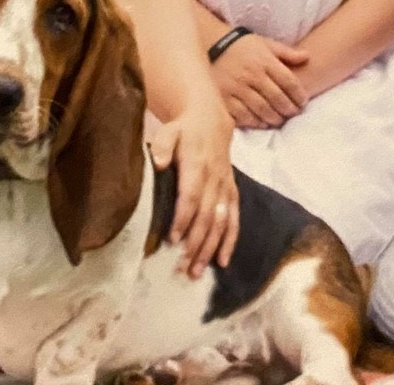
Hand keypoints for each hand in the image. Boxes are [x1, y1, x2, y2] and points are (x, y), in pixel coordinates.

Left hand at [149, 98, 238, 278]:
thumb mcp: (168, 131)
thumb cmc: (183, 131)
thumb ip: (162, 146)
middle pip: (207, 217)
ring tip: (197, 272)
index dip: (183, 219)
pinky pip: (235, 220)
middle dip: (195, 244)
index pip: (191, 197)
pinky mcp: (232, 193)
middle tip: (182, 268)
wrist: (211, 122)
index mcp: (197, 166)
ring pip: (221, 223)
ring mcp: (225, 188)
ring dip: (210, 249)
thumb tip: (158, 163)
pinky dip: (230, 241)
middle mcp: (214, 180)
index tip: (173, 241)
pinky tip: (223, 262)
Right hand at [209, 34, 308, 127]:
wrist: (210, 44)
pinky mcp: (223, 97)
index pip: (289, 82)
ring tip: (279, 120)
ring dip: (274, 118)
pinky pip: (243, 115)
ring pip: (262, 109)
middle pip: (277, 98)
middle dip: (289, 109)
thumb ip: (286, 52)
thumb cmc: (242, 46)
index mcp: (264, 61)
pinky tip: (262, 122)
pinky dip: (255, 122)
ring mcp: (236, 87)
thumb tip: (307, 56)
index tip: (303, 102)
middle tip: (293, 114)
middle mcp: (251, 74)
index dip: (299, 95)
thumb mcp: (264, 44)